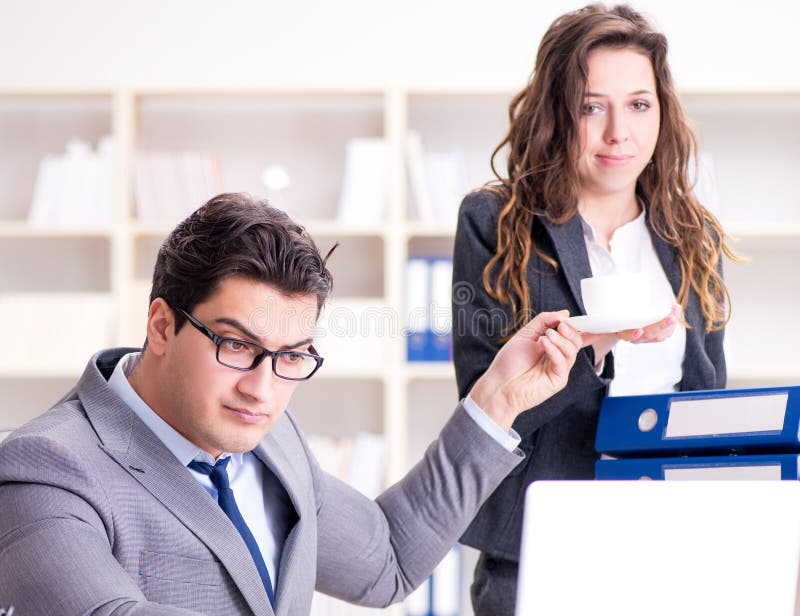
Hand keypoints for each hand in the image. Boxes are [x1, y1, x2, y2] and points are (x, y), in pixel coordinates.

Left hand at [470, 310, 581, 431]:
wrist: (499, 384)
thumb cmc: (510, 362)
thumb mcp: (526, 334)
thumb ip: (544, 321)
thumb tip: (564, 313)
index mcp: (552, 346)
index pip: (571, 335)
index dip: (579, 327)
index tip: (579, 318)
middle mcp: (557, 357)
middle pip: (575, 342)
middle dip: (570, 331)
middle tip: (560, 326)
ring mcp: (559, 369)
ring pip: (571, 351)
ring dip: (560, 340)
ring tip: (546, 335)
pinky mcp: (558, 380)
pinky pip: (562, 362)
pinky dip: (554, 350)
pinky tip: (543, 344)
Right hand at [582, 304, 682, 364]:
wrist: (612, 325)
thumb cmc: (603, 320)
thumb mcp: (592, 321)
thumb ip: (583, 321)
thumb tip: (563, 322)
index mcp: (620, 332)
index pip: (627, 336)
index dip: (633, 334)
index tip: (638, 331)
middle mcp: (633, 337)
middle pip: (649, 335)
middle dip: (661, 326)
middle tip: (670, 315)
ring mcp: (644, 337)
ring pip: (659, 335)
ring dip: (670, 324)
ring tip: (675, 309)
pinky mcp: (652, 335)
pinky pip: (664, 335)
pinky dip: (671, 325)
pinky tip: (675, 312)